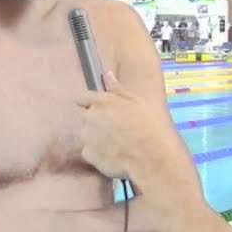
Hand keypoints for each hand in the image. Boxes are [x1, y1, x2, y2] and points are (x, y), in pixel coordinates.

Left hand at [75, 71, 196, 193]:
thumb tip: (106, 74)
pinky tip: (111, 155)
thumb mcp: (136, 102)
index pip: (81, 98)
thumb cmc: (147, 126)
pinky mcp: (88, 154)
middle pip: (83, 116)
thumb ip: (117, 89)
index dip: (89, 104)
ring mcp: (86, 136)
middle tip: (111, 129)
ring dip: (93, 137)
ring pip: (85, 134)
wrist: (149, 156)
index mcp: (101, 101)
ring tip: (113, 144)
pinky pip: (88, 151)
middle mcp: (89, 117)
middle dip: (92, 121)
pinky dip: (96, 153)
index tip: (100, 111)